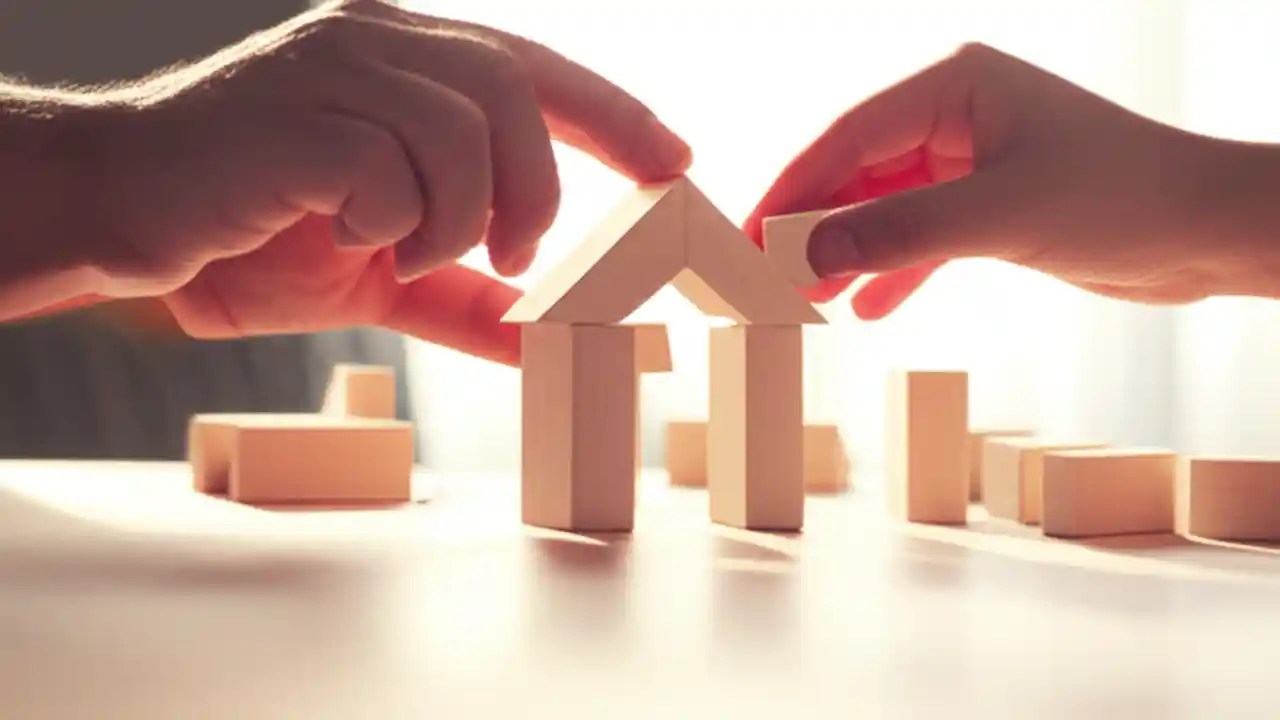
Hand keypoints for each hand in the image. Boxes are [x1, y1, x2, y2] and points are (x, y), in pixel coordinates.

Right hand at [70, 0, 690, 362]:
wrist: (130, 219)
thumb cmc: (258, 236)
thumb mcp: (388, 272)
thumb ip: (469, 295)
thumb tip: (551, 341)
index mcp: (403, 61)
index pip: (532, 68)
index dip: (613, 113)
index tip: (674, 162)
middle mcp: (373, 43)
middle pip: (511, 89)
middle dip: (537, 186)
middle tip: (520, 258)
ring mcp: (329, 69)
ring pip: (461, 124)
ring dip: (461, 212)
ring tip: (410, 251)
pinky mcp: (291, 115)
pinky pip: (390, 162)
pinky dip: (391, 218)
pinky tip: (342, 233)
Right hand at [745, 43, 1279, 318]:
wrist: (1207, 231)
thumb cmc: (1123, 197)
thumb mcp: (1000, 216)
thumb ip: (900, 232)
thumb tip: (810, 252)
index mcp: (953, 86)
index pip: (848, 135)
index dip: (793, 188)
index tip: (748, 236)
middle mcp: (954, 115)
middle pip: (856, 170)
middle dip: (813, 225)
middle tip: (767, 275)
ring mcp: (968, 159)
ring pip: (882, 206)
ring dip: (848, 251)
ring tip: (806, 297)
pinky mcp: (986, 204)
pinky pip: (919, 236)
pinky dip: (893, 270)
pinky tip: (866, 307)